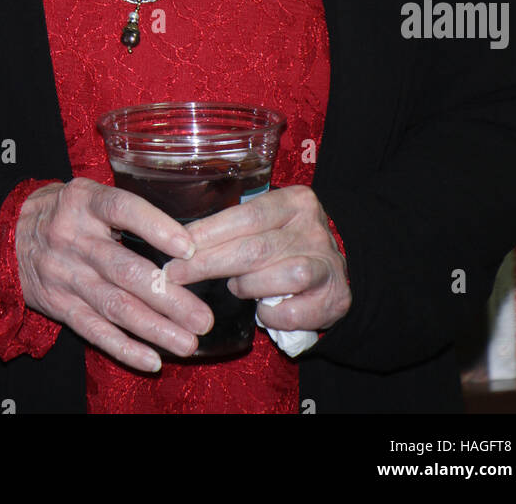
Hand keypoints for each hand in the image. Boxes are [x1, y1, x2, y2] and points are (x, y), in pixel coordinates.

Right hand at [14, 178, 214, 372]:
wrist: (8, 234)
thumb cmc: (65, 210)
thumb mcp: (87, 193)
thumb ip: (126, 209)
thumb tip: (182, 235)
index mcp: (85, 202)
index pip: (122, 208)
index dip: (155, 226)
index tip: (188, 248)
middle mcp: (75, 238)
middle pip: (124, 269)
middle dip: (167, 296)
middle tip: (202, 316)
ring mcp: (66, 275)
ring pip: (114, 306)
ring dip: (154, 328)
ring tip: (188, 343)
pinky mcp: (60, 305)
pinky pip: (93, 330)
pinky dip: (124, 348)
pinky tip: (152, 360)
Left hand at [162, 185, 350, 335]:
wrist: (338, 269)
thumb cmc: (288, 242)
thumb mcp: (270, 221)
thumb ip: (238, 225)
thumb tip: (181, 239)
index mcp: (295, 201)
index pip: (246, 215)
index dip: (209, 232)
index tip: (177, 247)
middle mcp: (313, 229)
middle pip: (254, 248)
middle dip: (209, 263)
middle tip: (177, 274)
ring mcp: (326, 263)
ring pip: (276, 277)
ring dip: (246, 286)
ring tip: (236, 287)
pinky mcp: (333, 298)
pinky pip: (291, 311)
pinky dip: (270, 314)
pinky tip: (263, 309)